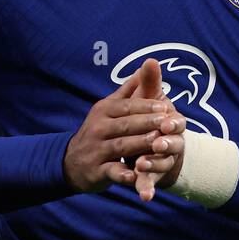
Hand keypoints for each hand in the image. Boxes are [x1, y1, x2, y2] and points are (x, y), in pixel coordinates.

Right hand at [62, 63, 179, 193]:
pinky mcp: (96, 171)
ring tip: (158, 143)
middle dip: (147, 123)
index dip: (145, 106)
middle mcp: (98, 128)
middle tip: (167, 122)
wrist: (71, 162)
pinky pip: (112, 172)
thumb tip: (148, 64)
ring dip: (139, 145)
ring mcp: (96, 151)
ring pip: (121, 146)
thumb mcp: (109, 108)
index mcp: (104, 111)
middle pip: (126, 125)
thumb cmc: (99, 131)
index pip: (127, 106)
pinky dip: (123, 174)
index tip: (165, 106)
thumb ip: (130, 89)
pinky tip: (136, 175)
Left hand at [130, 58, 185, 201]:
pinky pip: (150, 183)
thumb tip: (151, 60)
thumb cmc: (150, 119)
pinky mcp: (151, 176)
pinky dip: (147, 189)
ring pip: (160, 164)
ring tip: (140, 166)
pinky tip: (144, 197)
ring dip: (153, 165)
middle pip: (172, 145)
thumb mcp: (150, 102)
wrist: (149, 145)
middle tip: (156, 144)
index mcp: (172, 123)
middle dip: (164, 144)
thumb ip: (150, 84)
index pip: (176, 122)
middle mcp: (171, 143)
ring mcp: (162, 161)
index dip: (172, 122)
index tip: (166, 121)